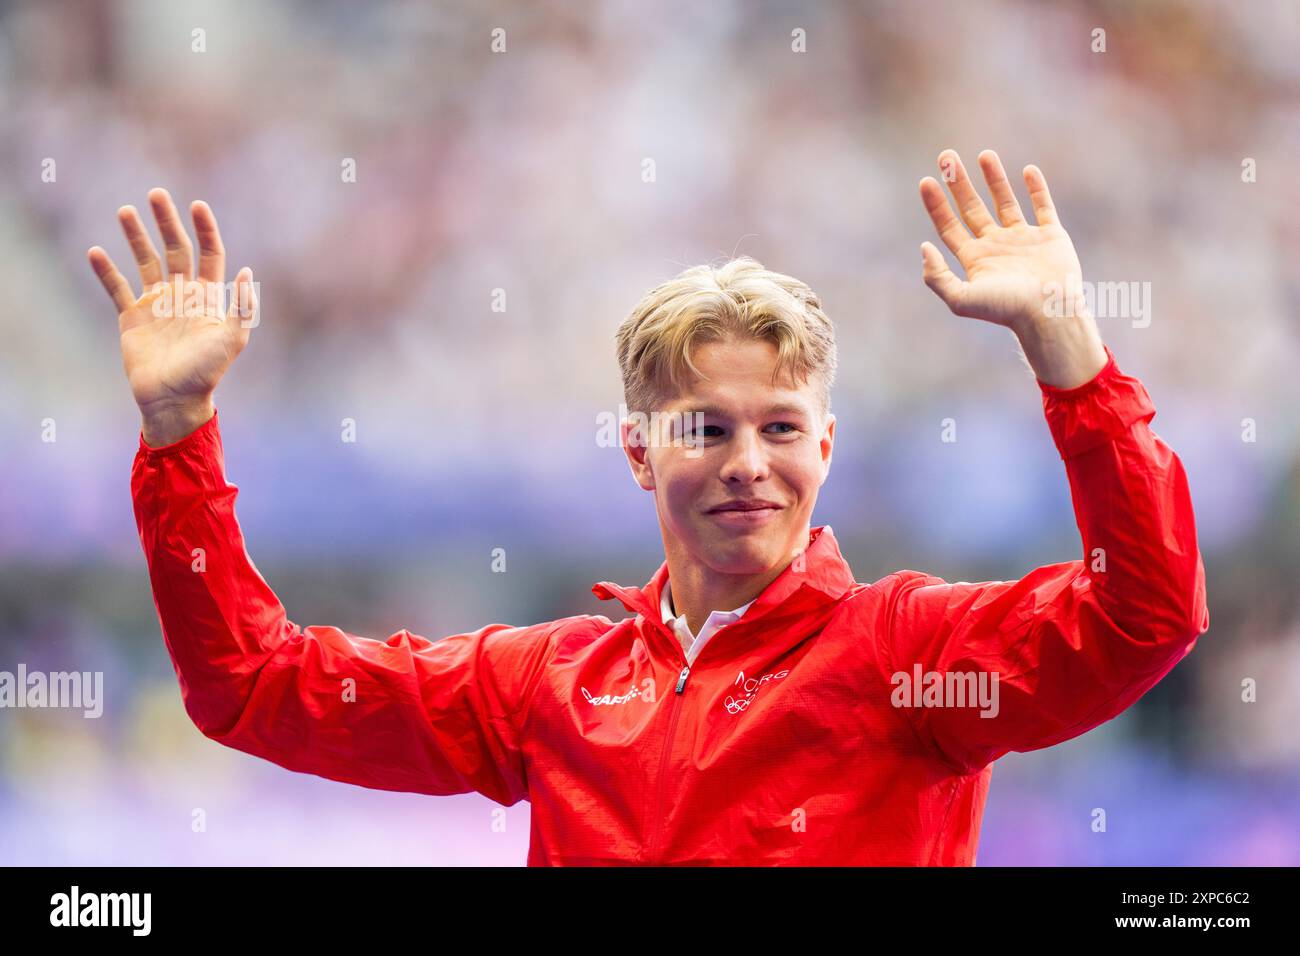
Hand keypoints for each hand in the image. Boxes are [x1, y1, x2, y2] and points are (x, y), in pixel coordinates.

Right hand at [88, 189, 256, 444]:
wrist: (175, 400)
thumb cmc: (207, 372)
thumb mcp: (232, 340)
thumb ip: (242, 307)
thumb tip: (248, 273)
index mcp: (208, 297)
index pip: (209, 254)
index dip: (205, 230)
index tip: (197, 205)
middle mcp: (182, 295)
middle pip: (176, 250)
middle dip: (166, 222)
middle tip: (156, 194)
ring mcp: (157, 305)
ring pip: (146, 262)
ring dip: (136, 237)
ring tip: (125, 211)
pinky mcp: (133, 318)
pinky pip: (117, 289)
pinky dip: (107, 271)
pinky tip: (96, 251)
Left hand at [918, 149, 1106, 387]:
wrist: (1049, 314)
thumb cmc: (1005, 309)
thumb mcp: (961, 298)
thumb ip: (937, 277)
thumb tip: (924, 247)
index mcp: (974, 260)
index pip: (948, 227)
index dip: (936, 205)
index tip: (925, 181)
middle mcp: (996, 247)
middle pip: (971, 208)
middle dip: (958, 183)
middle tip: (946, 156)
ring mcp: (1023, 240)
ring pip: (1005, 202)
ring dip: (994, 178)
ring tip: (984, 154)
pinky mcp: (1051, 236)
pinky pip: (1043, 206)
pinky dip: (1036, 188)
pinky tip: (1027, 170)